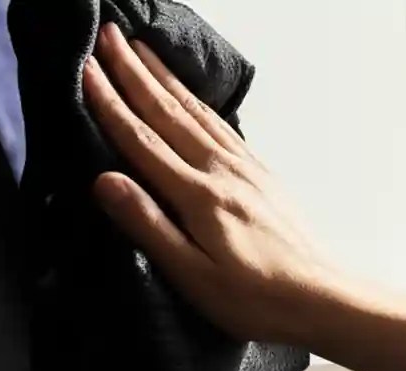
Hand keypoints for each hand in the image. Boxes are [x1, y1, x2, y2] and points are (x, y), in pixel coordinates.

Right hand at [82, 23, 340, 344]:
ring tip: (140, 48)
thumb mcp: (191, 275)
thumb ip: (147, 224)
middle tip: (107, 35)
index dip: (109, 102)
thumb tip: (104, 179)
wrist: (321, 300)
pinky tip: (186, 91)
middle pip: (167, 111)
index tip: (84, 68)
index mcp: (198, 196)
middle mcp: (220, 170)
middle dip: (133, 71)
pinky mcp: (258, 173)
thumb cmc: (252, 300)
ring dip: (163, 76)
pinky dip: (196, 98)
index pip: (141, 139)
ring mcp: (243, 167)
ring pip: (194, 110)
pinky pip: (219, 123)